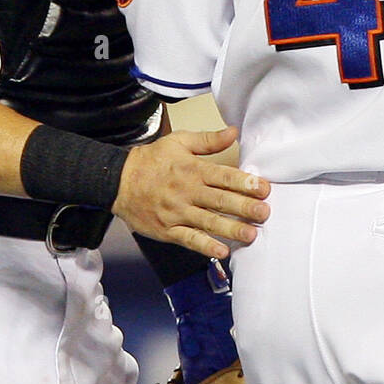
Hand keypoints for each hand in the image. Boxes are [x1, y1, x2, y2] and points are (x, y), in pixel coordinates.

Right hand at [113, 127, 269, 259]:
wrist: (118, 181)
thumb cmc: (152, 160)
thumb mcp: (179, 142)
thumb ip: (208, 140)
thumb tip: (233, 132)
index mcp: (192, 169)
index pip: (223, 176)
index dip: (245, 182)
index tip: (264, 188)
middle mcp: (187, 191)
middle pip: (219, 200)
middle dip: (244, 207)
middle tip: (264, 213)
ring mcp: (177, 212)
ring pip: (208, 222)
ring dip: (230, 229)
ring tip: (250, 234)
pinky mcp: (168, 230)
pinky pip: (188, 240)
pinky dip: (205, 246)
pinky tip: (221, 251)